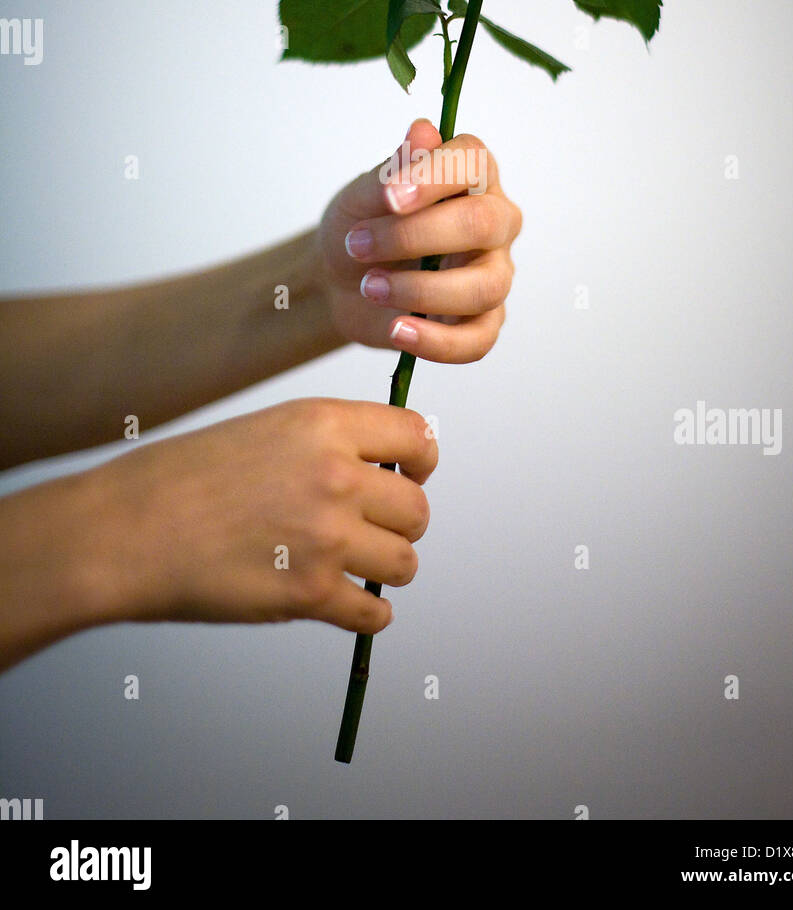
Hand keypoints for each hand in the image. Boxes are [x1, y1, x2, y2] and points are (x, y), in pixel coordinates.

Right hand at [86, 397, 436, 640]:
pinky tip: (338, 602)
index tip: (409, 476)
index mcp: (324, 424)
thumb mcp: (267, 429)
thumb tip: (380, 471)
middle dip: (399, 523)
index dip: (419, 462)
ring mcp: (326, 538)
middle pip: (418, 509)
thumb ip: (328, 443)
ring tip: (349, 565)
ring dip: (383, 568)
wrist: (126, 529)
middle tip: (368, 530)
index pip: (418, 437)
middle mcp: (336, 476)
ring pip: (404, 562)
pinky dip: (364, 614)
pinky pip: (374, 613)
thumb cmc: (183, 478)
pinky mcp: (309, 595)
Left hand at [316, 119, 522, 362]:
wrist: (339, 280)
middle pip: (483, 223)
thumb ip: (392, 169)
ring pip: (484, 287)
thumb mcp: (361, 195)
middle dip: (414, 236)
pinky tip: (398, 329)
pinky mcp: (482, 322)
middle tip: (357, 244)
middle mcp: (495, 221)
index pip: (472, 162)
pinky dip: (437, 341)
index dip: (433, 176)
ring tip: (369, 287)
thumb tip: (422, 132)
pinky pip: (478, 340)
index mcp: (471, 176)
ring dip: (418, 290)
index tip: (388, 196)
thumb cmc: (361, 224)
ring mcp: (494, 274)